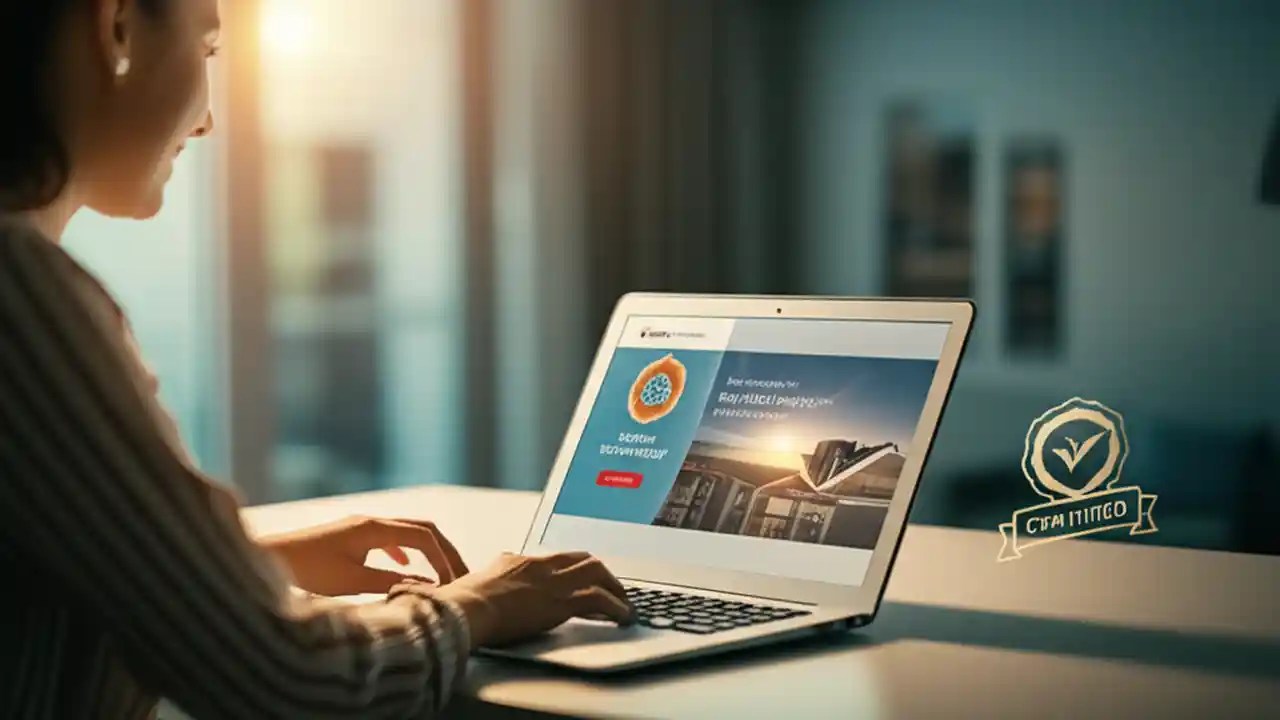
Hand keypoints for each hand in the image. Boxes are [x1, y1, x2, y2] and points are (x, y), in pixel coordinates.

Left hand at [259, 515, 468, 595]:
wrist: (269, 558)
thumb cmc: (308, 571)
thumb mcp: (352, 582)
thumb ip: (390, 584)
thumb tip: (426, 588)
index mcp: (375, 528)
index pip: (425, 537)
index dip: (445, 559)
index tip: (456, 583)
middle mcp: (372, 521)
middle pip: (422, 530)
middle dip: (444, 553)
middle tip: (462, 576)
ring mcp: (361, 526)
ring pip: (407, 533)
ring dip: (428, 552)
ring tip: (441, 576)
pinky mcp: (351, 536)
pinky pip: (390, 538)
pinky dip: (406, 552)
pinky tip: (404, 570)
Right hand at [406, 551, 633, 648]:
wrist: (462, 611)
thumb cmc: (458, 606)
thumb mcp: (469, 587)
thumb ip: (478, 583)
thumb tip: (456, 584)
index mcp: (517, 561)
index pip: (553, 558)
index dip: (569, 569)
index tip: (577, 579)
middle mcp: (538, 565)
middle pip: (581, 557)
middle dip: (599, 572)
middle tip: (611, 586)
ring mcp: (551, 581)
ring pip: (597, 572)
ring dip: (615, 588)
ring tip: (624, 603)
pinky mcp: (561, 601)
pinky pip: (600, 600)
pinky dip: (617, 608)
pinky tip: (624, 617)